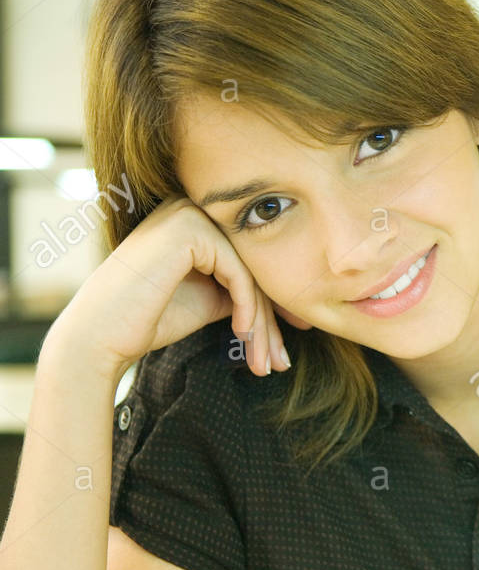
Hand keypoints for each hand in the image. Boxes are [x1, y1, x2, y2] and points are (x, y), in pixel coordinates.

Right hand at [48, 194, 296, 381]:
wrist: (101, 336)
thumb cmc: (149, 319)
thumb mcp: (209, 298)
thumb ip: (240, 287)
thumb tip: (284, 296)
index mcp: (193, 220)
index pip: (247, 262)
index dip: (272, 303)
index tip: (285, 342)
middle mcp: (190, 208)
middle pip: (252, 266)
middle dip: (272, 319)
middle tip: (281, 361)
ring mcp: (187, 214)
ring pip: (250, 272)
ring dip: (263, 324)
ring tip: (267, 361)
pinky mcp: (188, 229)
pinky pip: (239, 272)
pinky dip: (247, 307)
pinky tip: (242, 333)